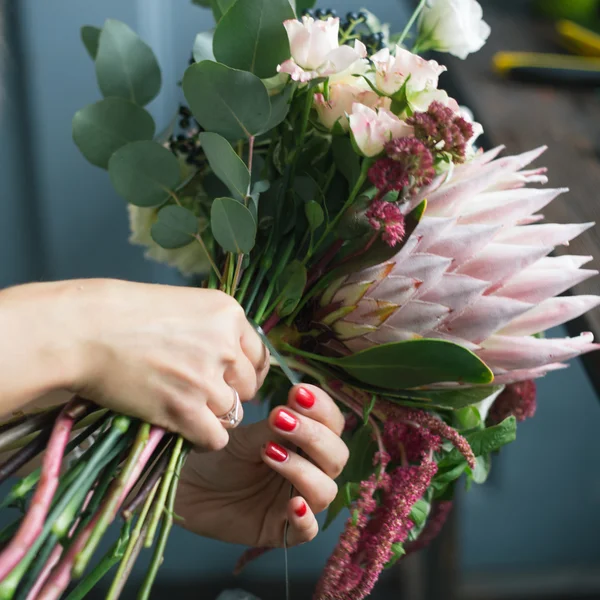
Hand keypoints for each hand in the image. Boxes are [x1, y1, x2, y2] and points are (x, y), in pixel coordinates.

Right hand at [0, 279, 268, 448]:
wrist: (85, 329)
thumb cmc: (124, 313)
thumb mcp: (183, 306)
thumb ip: (214, 330)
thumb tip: (232, 358)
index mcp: (230, 313)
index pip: (260, 356)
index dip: (246, 372)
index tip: (232, 381)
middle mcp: (227, 345)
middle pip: (249, 387)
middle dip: (229, 393)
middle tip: (198, 392)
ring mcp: (208, 378)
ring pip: (233, 413)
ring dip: (212, 415)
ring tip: (182, 405)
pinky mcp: (186, 408)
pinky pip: (216, 437)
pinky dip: (202, 437)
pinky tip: (184, 427)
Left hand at [175, 384, 348, 546]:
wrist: (189, 487)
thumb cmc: (221, 455)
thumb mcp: (247, 435)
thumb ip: (276, 425)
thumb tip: (297, 405)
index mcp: (306, 443)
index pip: (332, 425)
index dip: (322, 409)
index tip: (298, 393)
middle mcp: (311, 471)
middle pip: (337, 456)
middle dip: (313, 436)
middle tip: (281, 420)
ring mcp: (299, 501)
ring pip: (326, 490)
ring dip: (302, 469)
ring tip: (268, 451)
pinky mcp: (283, 531)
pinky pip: (308, 530)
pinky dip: (305, 517)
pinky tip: (293, 504)